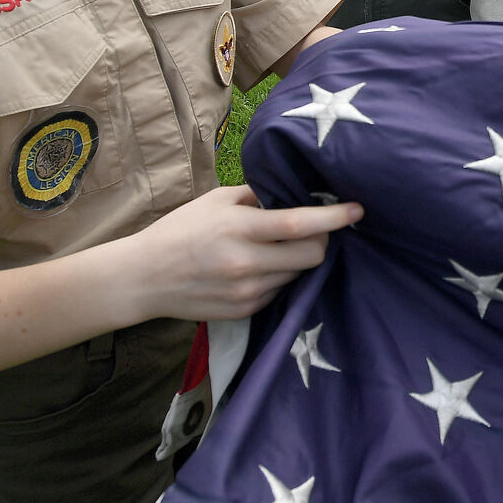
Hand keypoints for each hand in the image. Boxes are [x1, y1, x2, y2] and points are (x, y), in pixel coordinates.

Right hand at [124, 184, 360, 320]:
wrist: (144, 278)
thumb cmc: (181, 230)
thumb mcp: (217, 200)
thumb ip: (258, 195)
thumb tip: (295, 191)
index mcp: (239, 228)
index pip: (299, 224)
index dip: (334, 217)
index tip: (358, 209)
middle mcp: (246, 263)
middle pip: (313, 256)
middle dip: (322, 240)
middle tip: (314, 228)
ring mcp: (247, 292)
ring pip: (299, 274)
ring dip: (299, 258)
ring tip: (277, 246)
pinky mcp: (246, 311)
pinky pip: (280, 291)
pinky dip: (279, 276)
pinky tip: (260, 267)